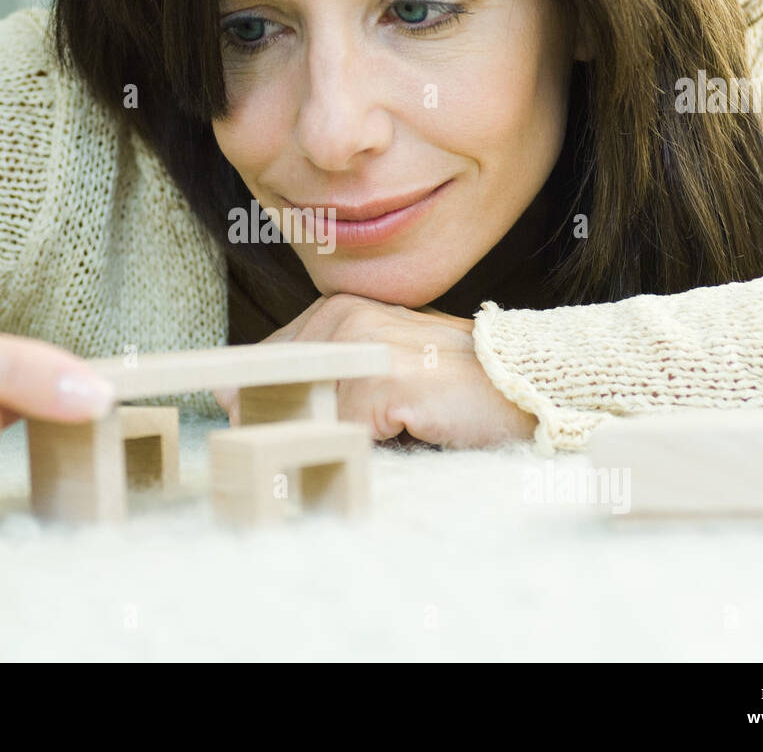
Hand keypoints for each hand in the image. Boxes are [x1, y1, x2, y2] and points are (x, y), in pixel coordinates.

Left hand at [213, 293, 535, 447]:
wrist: (527, 385)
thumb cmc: (451, 386)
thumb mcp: (375, 373)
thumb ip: (314, 381)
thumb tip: (234, 403)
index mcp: (333, 310)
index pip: (258, 367)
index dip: (263, 410)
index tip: (272, 435)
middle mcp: (341, 316)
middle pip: (270, 395)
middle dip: (289, 432)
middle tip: (351, 441)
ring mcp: (362, 345)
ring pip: (304, 420)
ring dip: (334, 444)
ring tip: (386, 434)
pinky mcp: (384, 380)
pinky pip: (344, 436)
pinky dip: (365, 451)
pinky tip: (405, 434)